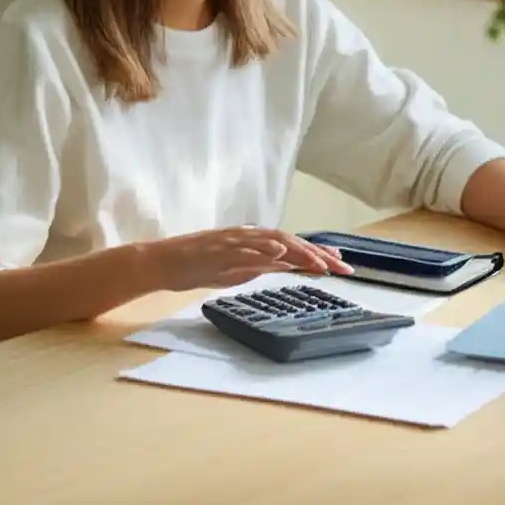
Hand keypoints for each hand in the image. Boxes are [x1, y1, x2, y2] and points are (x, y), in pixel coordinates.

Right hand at [148, 226, 354, 290]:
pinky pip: (245, 248)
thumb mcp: (236, 268)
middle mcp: (248, 236)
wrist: (161, 262)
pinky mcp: (219, 250)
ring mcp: (234, 241)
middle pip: (291, 242)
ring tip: (321, 263)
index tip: (339, 262)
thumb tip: (283, 265)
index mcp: (253, 241)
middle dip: (319, 255)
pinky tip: (281, 252)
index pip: (292, 245)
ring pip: (274, 242)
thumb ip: (260, 265)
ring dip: (300, 252)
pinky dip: (264, 249)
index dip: (317, 252)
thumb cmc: (195, 267)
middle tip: (343, 269)